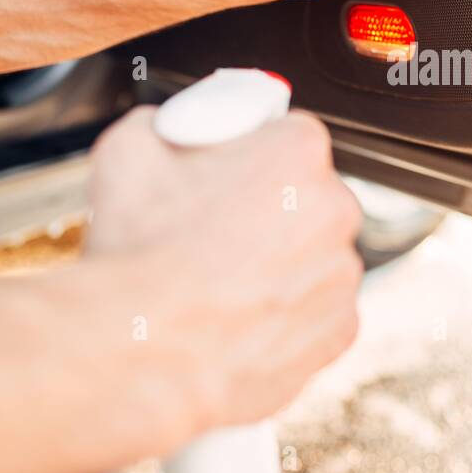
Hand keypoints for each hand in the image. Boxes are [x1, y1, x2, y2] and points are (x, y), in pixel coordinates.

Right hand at [84, 106, 362, 428]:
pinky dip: (289, 318)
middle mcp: (336, 206)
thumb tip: (174, 127)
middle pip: (308, 197)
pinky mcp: (339, 330)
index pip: (288, 136)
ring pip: (315, 258)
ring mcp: (342, 272)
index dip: (254, 155)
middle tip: (216, 232)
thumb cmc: (136, 250)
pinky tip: (243, 319)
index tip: (228, 175)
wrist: (140, 349)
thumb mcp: (128, 147)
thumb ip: (167, 123)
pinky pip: (319, 313)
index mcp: (298, 150)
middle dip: (271, 211)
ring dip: (282, 265)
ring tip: (221, 283)